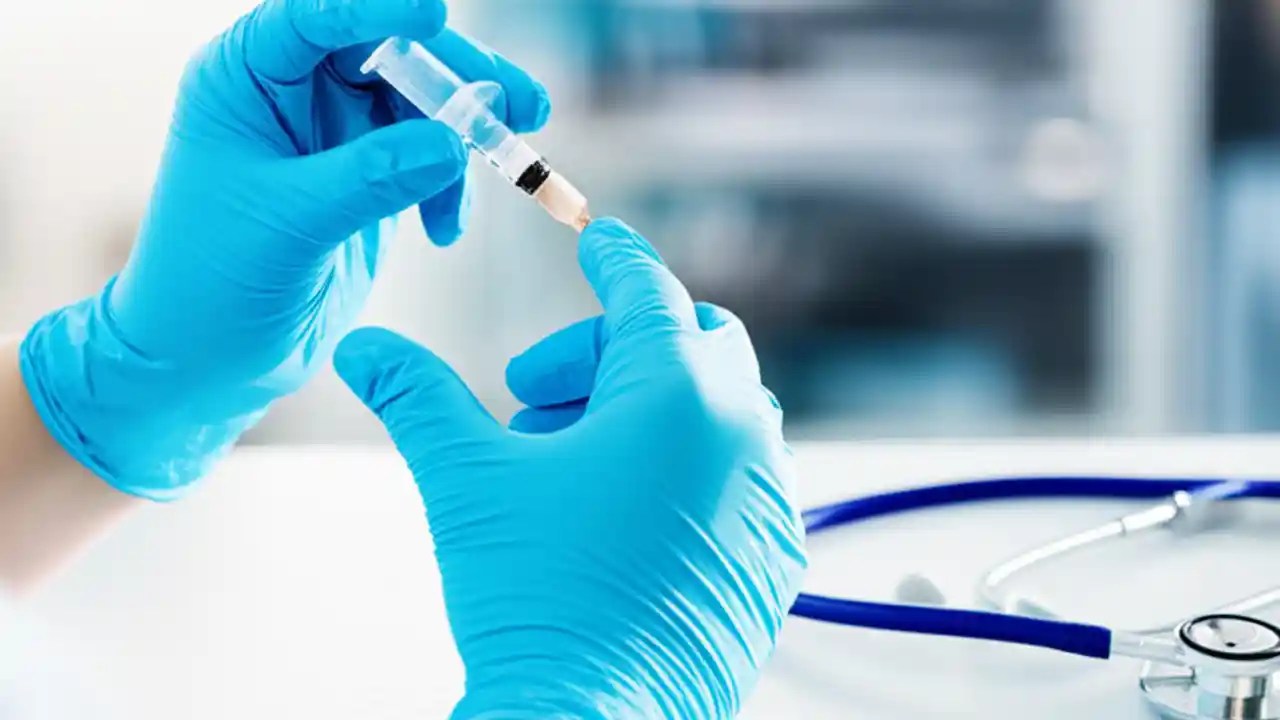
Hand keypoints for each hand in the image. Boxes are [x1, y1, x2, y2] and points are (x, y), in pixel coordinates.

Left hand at [20, 0, 548, 498]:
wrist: (210, 358)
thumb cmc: (213, 282)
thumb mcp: (291, 224)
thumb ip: (370, 178)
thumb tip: (452, 143)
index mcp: (247, 76)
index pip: (316, 17)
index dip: (379, 9)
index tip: (434, 14)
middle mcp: (294, 91)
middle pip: (393, 50)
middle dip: (459, 77)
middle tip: (519, 105)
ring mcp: (336, 134)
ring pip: (424, 104)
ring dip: (466, 139)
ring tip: (497, 174)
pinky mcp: (369, 178)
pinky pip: (432, 158)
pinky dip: (453, 187)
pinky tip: (443, 230)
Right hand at [336, 219, 806, 718]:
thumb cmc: (537, 601)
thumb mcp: (467, 481)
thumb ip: (419, 397)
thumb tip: (367, 349)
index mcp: (677, 394)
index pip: (648, 289)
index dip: (612, 260)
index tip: (597, 243)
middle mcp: (742, 434)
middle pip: (691, 343)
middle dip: (610, 352)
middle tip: (536, 401)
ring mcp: (769, 497)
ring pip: (720, 409)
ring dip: (648, 410)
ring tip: (569, 465)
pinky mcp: (774, 553)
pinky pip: (742, 476)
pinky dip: (689, 466)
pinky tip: (623, 509)